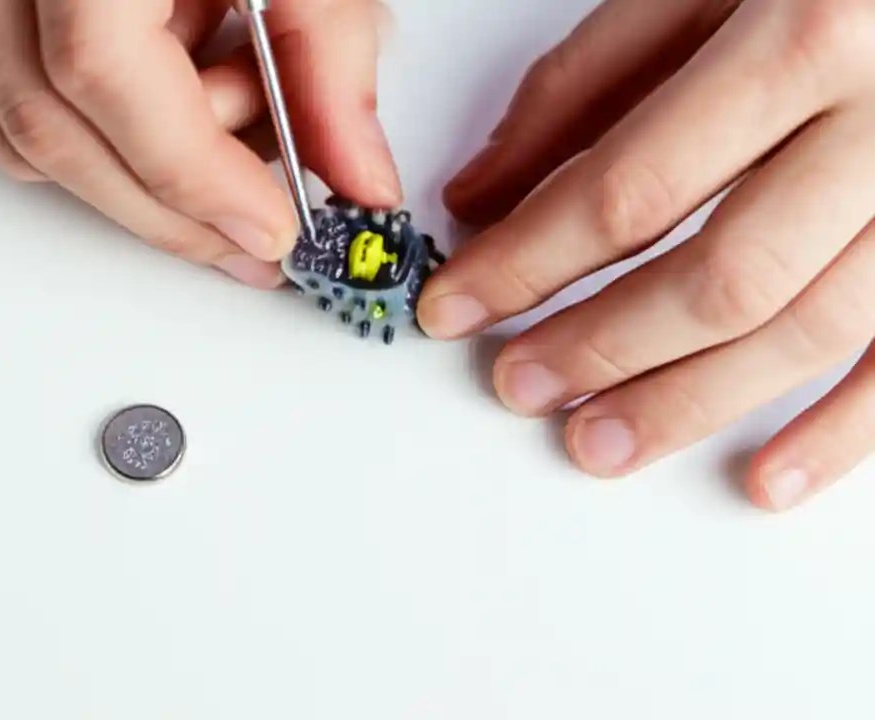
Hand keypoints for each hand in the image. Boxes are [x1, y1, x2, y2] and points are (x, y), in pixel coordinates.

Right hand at [0, 0, 399, 287]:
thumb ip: (329, 47)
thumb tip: (353, 169)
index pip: (99, 73)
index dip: (191, 177)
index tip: (270, 228)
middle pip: (48, 127)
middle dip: (164, 204)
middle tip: (252, 224)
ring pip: (14, 125)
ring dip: (127, 161)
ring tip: (219, 109)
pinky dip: (85, 119)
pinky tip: (161, 86)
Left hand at [419, 0, 874, 510]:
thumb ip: (582, 87)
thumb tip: (481, 196)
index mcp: (805, 34)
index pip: (632, 188)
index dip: (529, 262)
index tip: (458, 304)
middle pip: (722, 276)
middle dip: (603, 346)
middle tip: (521, 383)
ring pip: (809, 329)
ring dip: (692, 401)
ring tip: (601, 438)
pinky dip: (839, 430)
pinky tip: (767, 475)